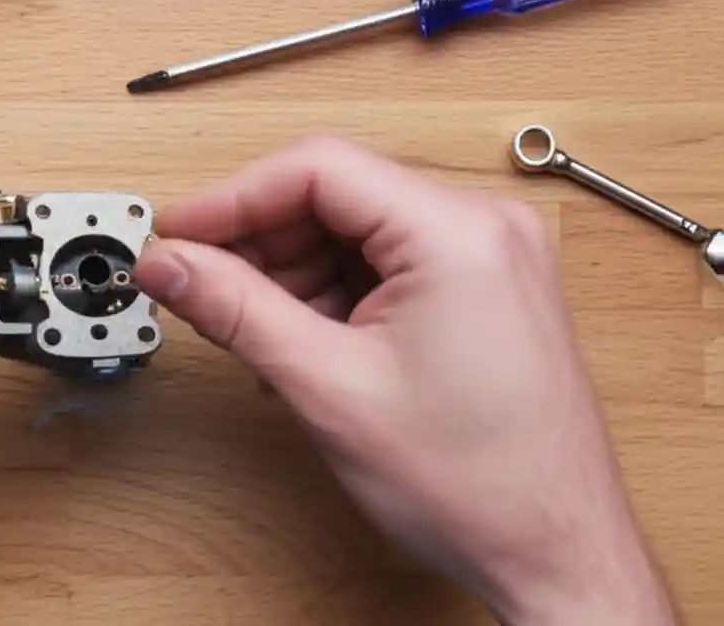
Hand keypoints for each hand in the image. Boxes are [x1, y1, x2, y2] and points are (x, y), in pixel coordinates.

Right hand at [135, 137, 675, 625]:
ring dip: (292, 277)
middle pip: (333, 196)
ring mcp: (487, 259)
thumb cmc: (479, 485)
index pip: (317, 169)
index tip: (178, 233)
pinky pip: (382, 266)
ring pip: (352, 234)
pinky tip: (305, 347)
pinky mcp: (480, 290)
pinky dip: (331, 298)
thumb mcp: (329, 388)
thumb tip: (170, 263)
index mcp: (457, 233)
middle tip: (202, 289)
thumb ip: (236, 311)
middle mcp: (482, 228)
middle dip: (259, 245)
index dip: (231, 199)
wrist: (553, 553)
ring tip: (260, 339)